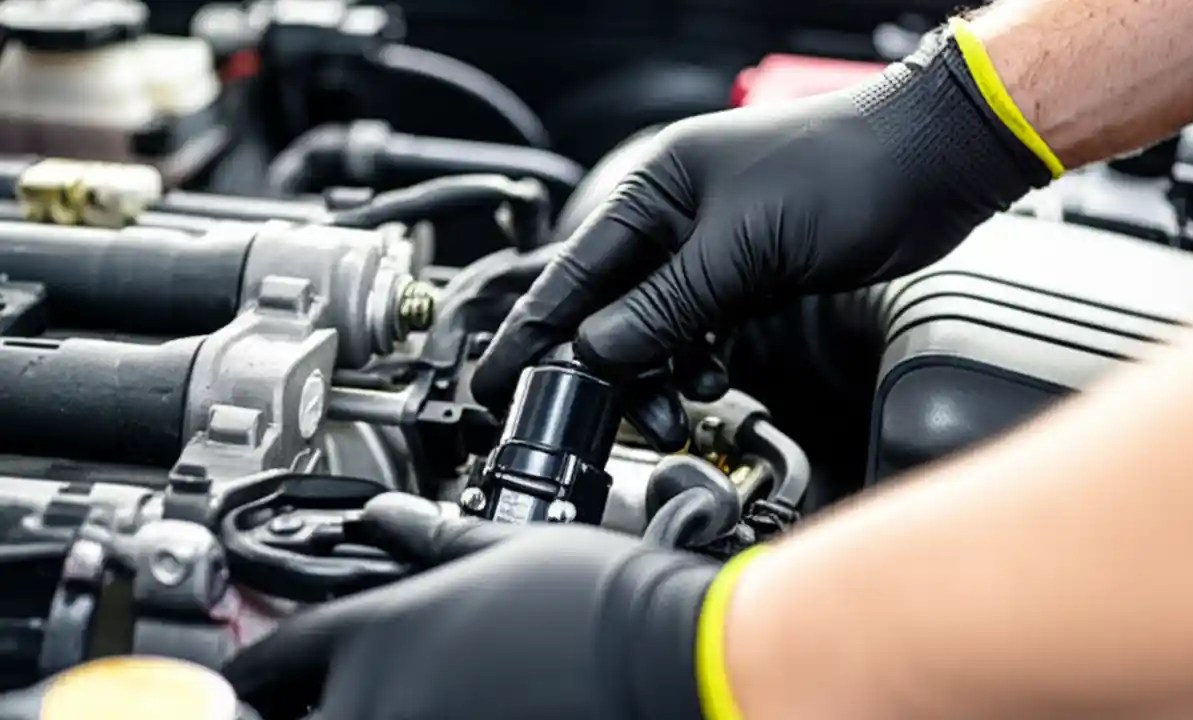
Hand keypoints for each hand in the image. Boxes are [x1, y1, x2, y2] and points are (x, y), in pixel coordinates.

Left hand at [223, 494, 747, 719]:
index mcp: (381, 634)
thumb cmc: (597, 601)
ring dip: (350, 717)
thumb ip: (432, 540)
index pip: (270, 662)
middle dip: (285, 709)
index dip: (253, 669)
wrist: (666, 655)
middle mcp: (382, 699)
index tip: (253, 674)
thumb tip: (392, 518)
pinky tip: (441, 712)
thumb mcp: (504, 549)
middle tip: (298, 696)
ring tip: (387, 701)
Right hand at [472, 25, 1054, 439]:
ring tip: (672, 406)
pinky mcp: (751, 274)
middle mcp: (675, 218)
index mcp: (655, 191)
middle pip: (612, 306)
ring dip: (658, 371)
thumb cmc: (841, 171)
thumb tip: (598, 348)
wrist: (932, 165)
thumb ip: (666, 305)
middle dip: (605, 366)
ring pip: (657, 326)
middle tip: (599, 414)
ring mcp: (713, 248)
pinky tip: (707, 380)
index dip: (535, 329)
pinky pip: (701, 328)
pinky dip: (697, 359)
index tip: (497, 374)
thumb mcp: (740, 247)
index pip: (575, 271)